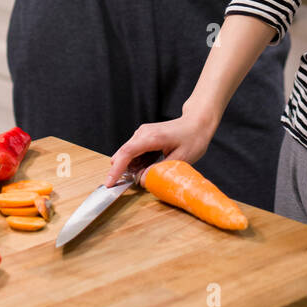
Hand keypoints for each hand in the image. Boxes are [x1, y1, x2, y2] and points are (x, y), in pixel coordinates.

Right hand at [104, 108, 218, 187]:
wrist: (197, 123)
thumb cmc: (193, 139)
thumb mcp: (180, 159)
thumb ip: (159, 171)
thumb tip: (142, 180)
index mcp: (151, 137)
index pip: (127, 153)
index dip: (116, 170)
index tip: (109, 183)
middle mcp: (143, 133)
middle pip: (123, 154)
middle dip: (123, 171)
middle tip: (133, 183)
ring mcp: (142, 133)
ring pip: (128, 154)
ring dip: (133, 167)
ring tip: (153, 169)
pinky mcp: (144, 136)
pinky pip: (135, 152)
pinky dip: (138, 162)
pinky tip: (152, 164)